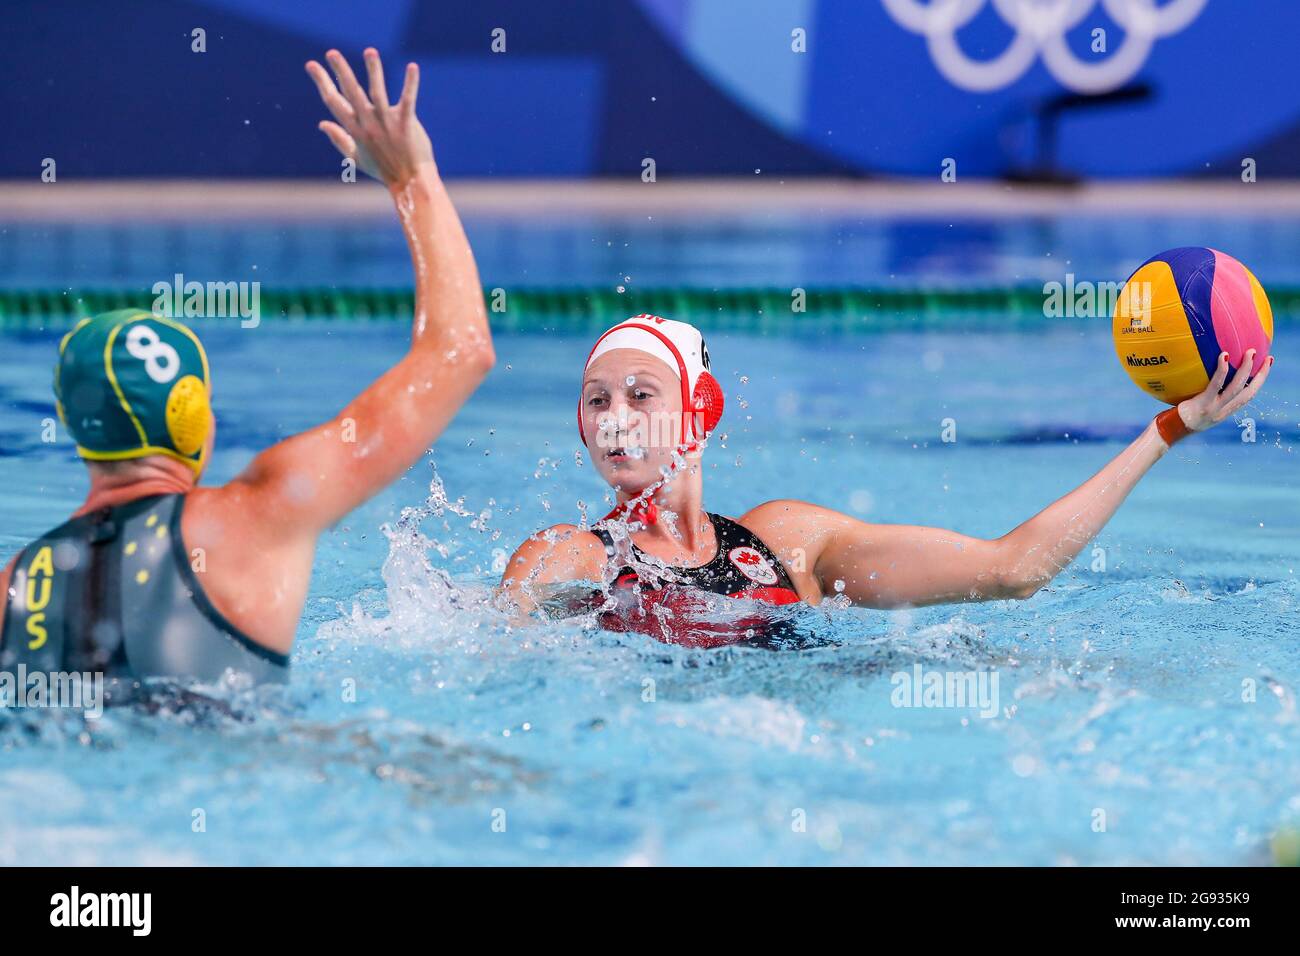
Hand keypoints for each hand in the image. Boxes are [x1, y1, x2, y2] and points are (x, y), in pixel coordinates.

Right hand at [306, 48, 433, 187]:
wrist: (410, 183)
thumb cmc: (384, 170)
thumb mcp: (355, 159)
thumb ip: (338, 140)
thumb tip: (322, 123)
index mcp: (354, 130)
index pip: (333, 102)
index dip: (322, 82)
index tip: (311, 65)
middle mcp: (368, 124)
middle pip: (351, 92)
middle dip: (340, 71)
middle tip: (331, 52)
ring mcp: (387, 123)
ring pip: (377, 92)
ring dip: (374, 70)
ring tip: (369, 51)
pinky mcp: (406, 124)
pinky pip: (408, 100)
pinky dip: (410, 83)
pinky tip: (412, 67)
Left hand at [1177, 349, 1273, 431]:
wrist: (1168, 431)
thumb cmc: (1179, 417)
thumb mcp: (1198, 408)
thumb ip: (1205, 396)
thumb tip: (1205, 374)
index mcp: (1225, 412)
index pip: (1247, 396)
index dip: (1259, 382)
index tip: (1266, 366)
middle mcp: (1223, 411)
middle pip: (1249, 392)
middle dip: (1261, 375)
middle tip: (1267, 358)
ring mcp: (1214, 409)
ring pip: (1236, 387)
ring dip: (1246, 369)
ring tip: (1250, 352)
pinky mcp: (1203, 404)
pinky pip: (1215, 385)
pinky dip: (1222, 370)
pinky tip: (1224, 356)